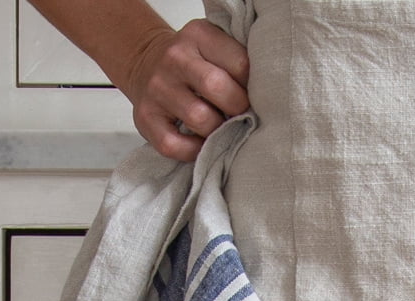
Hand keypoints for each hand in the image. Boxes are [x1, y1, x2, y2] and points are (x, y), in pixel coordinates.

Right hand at [119, 18, 250, 162]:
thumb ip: (240, 65)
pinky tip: (200, 143)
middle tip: (239, 115)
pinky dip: (193, 151)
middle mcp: (175, 58)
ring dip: (216, 132)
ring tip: (220, 128)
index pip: (240, 64)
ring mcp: (158, 87)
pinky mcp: (145, 116)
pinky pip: (175, 145)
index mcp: (199, 35)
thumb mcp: (217, 49)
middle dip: (237, 108)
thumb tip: (269, 100)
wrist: (148, 64)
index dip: (253, 88)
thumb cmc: (197, 64)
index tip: (252, 96)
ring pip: (200, 119)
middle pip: (217, 87)